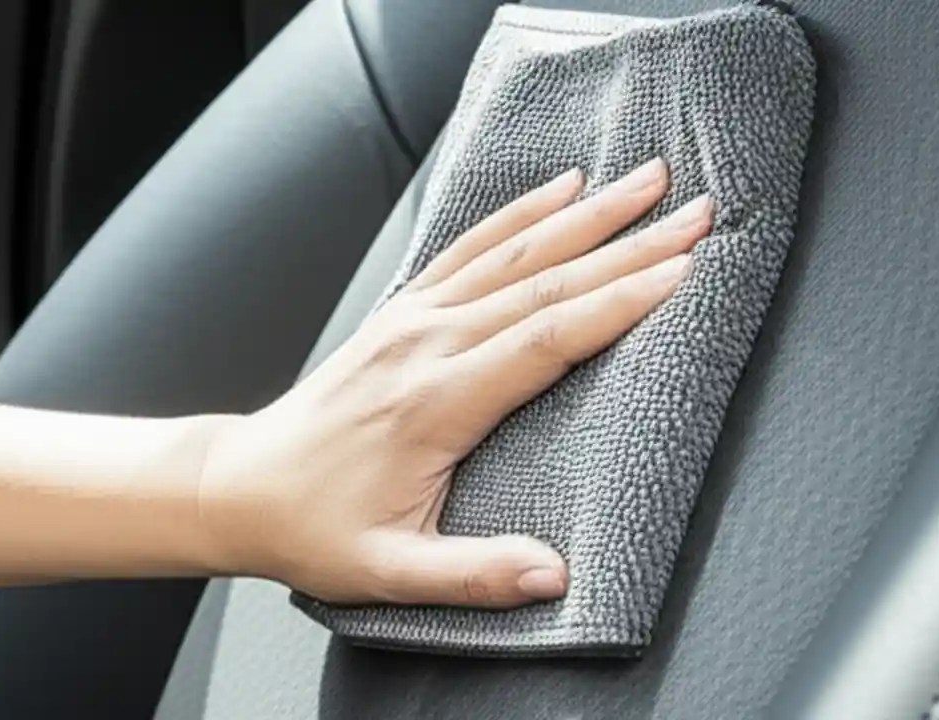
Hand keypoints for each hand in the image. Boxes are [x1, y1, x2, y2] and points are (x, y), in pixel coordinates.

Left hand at [197, 157, 711, 608]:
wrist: (240, 486)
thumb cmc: (316, 529)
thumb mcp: (389, 572)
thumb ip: (475, 574)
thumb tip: (555, 574)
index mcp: (436, 401)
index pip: (547, 337)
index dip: (618, 302)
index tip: (680, 271)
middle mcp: (429, 343)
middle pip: (547, 280)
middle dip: (629, 244)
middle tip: (698, 213)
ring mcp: (414, 318)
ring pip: (515, 251)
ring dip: (589, 214)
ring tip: (650, 179)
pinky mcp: (404, 311)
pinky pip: (470, 247)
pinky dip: (522, 212)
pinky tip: (563, 187)